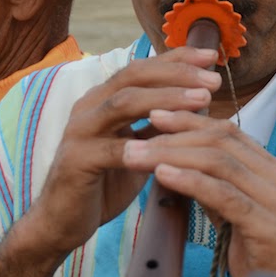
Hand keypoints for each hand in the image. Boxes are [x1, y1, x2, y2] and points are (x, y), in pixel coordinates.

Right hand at [21, 46, 223, 258]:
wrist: (63, 220)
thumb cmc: (105, 183)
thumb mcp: (138, 147)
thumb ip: (160, 124)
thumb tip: (201, 101)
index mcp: (103, 99)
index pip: (141, 68)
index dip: (176, 59)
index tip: (211, 56)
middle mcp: (89, 107)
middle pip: (134, 76)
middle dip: (176, 74)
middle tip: (213, 80)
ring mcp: (79, 131)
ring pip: (124, 103)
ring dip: (166, 98)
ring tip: (202, 100)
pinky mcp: (76, 160)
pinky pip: (113, 150)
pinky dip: (143, 147)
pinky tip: (173, 146)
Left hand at [121, 107, 275, 276]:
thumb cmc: (266, 260)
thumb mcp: (236, 218)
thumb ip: (214, 191)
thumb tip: (175, 168)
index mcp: (271, 171)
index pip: (227, 132)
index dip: (189, 120)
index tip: (153, 115)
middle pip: (221, 140)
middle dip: (173, 135)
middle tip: (133, 137)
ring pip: (220, 162)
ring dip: (171, 155)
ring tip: (136, 156)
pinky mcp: (270, 227)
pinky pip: (226, 196)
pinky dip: (191, 181)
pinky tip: (162, 176)